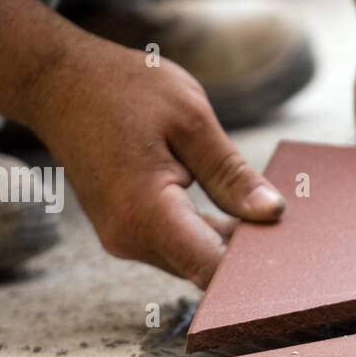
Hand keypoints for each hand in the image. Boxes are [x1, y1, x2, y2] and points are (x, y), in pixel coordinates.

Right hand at [30, 41, 284, 287]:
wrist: (59, 84)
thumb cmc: (122, 89)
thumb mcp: (191, 119)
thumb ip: (232, 174)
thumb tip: (273, 213)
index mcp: (145, 212)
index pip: (210, 269)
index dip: (254, 272)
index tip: (293, 262)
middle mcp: (130, 238)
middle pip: (205, 269)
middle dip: (249, 256)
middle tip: (296, 233)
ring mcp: (125, 240)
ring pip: (194, 260)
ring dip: (230, 246)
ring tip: (268, 217)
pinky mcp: (128, 234)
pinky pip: (180, 247)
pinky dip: (209, 236)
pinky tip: (239, 215)